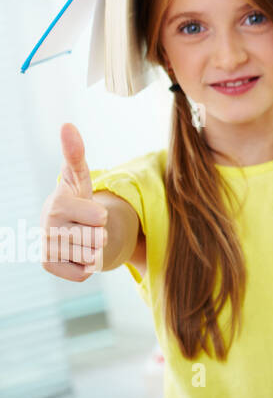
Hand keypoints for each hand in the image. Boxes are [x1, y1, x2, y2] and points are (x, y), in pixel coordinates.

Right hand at [41, 123, 106, 281]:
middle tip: (86, 225)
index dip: (102, 215)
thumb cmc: (76, 196)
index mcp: (57, 204)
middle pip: (98, 238)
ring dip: (94, 248)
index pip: (100, 218)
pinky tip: (76, 252)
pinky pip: (84, 272)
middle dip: (99, 233)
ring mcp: (46, 248)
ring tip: (81, 236)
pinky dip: (86, 265)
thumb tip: (67, 125)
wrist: (63, 223)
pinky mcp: (48, 266)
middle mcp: (47, 227)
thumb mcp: (80, 175)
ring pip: (92, 256)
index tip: (89, 209)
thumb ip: (76, 152)